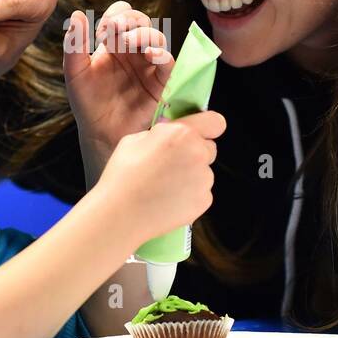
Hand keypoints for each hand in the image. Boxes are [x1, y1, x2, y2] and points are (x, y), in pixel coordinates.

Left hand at [63, 2, 174, 185]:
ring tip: (127, 42)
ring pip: (156, 37)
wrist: (100, 133)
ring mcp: (148, 65)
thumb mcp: (75, 72)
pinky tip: (149, 55)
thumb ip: (74, 45)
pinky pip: (168, 62)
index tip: (101, 32)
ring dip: (143, 34)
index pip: (121, 15)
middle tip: (114, 30)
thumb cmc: (87, 102)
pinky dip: (162, 55)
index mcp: (113, 43)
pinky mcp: (160, 82)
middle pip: (141, 21)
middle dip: (129, 20)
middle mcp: (133, 50)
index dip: (114, 16)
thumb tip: (77, 14)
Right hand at [93, 111, 225, 243]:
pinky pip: (201, 192)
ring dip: (191, 176)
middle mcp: (199, 154)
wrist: (121, 215)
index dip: (208, 127)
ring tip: (165, 187)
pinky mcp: (204, 201)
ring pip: (205, 172)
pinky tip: (169, 200)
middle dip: (195, 152)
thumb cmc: (122, 176)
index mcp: (182, 134)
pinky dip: (190, 195)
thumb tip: (170, 134)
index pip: (215, 122)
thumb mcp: (134, 140)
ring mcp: (204, 179)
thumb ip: (160, 133)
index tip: (198, 134)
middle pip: (209, 148)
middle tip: (171, 164)